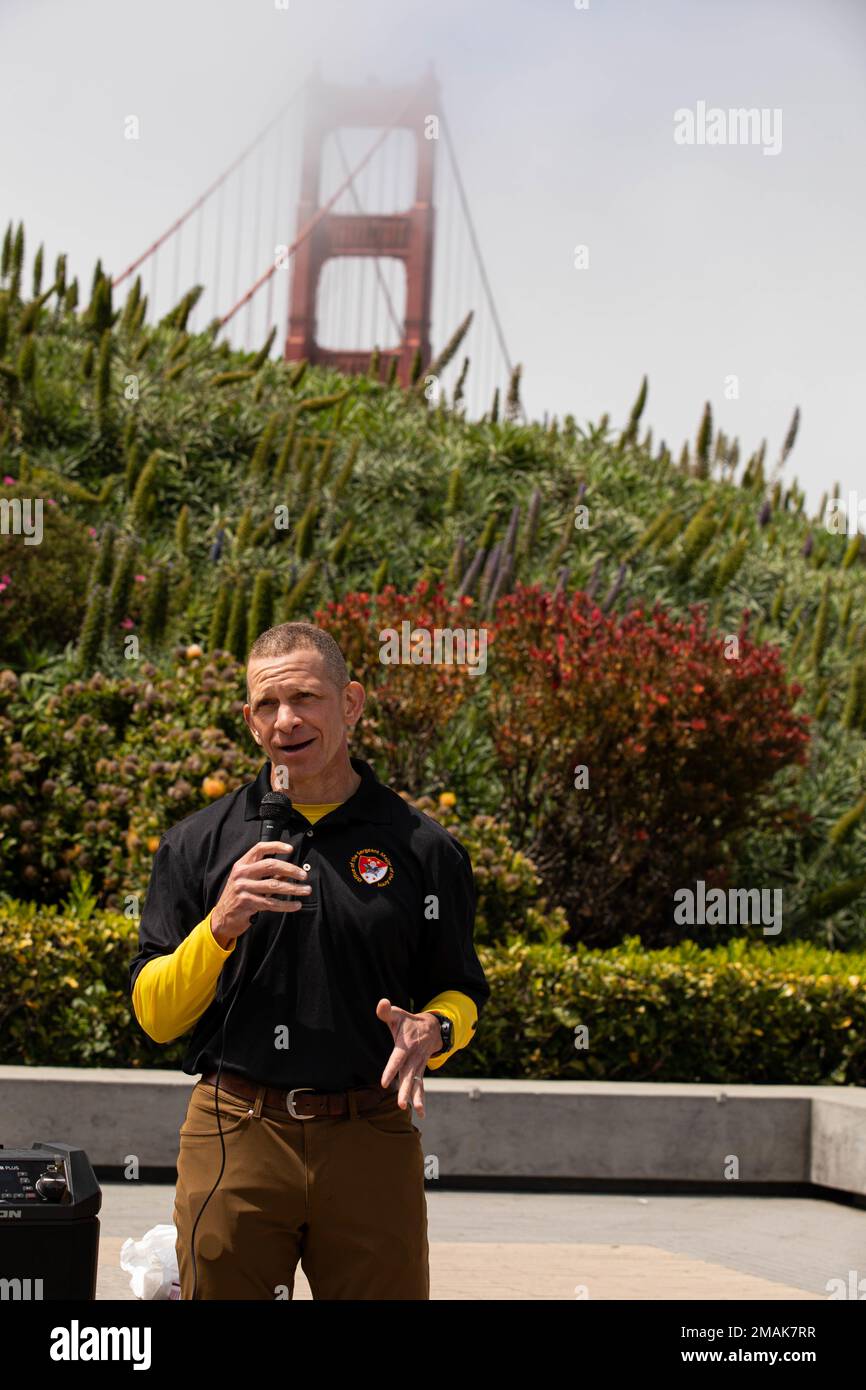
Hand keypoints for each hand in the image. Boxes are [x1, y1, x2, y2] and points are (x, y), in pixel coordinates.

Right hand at [210, 840, 310, 945]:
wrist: (222, 918)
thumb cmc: (238, 897)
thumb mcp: (249, 882)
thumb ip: (268, 875)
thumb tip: (290, 871)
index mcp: (242, 865)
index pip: (259, 848)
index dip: (276, 846)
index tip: (290, 849)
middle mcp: (242, 874)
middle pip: (270, 865)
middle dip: (290, 869)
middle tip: (303, 875)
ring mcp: (243, 888)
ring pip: (274, 885)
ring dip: (293, 888)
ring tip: (306, 890)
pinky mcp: (247, 903)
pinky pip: (271, 902)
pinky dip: (286, 904)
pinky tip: (296, 905)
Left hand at [376, 999, 441, 1117]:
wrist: (432, 1028)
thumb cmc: (408, 1022)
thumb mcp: (398, 1014)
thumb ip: (386, 1011)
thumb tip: (381, 1003)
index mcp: (406, 1045)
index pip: (397, 1058)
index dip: (391, 1070)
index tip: (384, 1083)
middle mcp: (414, 1057)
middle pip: (409, 1075)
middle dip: (405, 1090)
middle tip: (400, 1105)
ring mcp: (419, 1065)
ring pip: (417, 1083)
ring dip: (416, 1097)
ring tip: (417, 1112)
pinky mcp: (420, 1071)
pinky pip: (421, 1085)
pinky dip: (421, 1099)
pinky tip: (421, 1114)